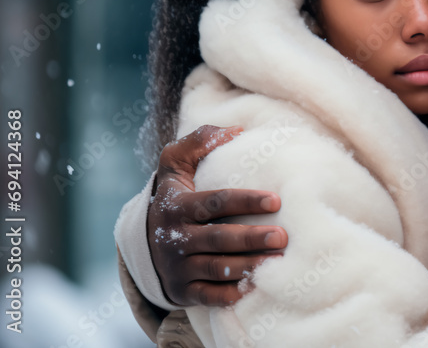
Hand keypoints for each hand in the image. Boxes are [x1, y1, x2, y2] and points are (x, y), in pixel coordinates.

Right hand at [147, 125, 287, 305]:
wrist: (145, 239)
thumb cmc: (174, 194)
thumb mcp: (175, 163)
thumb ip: (200, 141)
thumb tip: (236, 131)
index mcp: (177, 206)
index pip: (214, 202)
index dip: (245, 201)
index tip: (275, 200)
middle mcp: (175, 238)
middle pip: (218, 239)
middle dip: (251, 238)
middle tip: (283, 237)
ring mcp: (178, 267)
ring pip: (216, 269)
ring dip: (248, 266)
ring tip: (278, 261)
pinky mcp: (184, 291)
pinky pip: (210, 296)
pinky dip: (231, 294)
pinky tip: (256, 286)